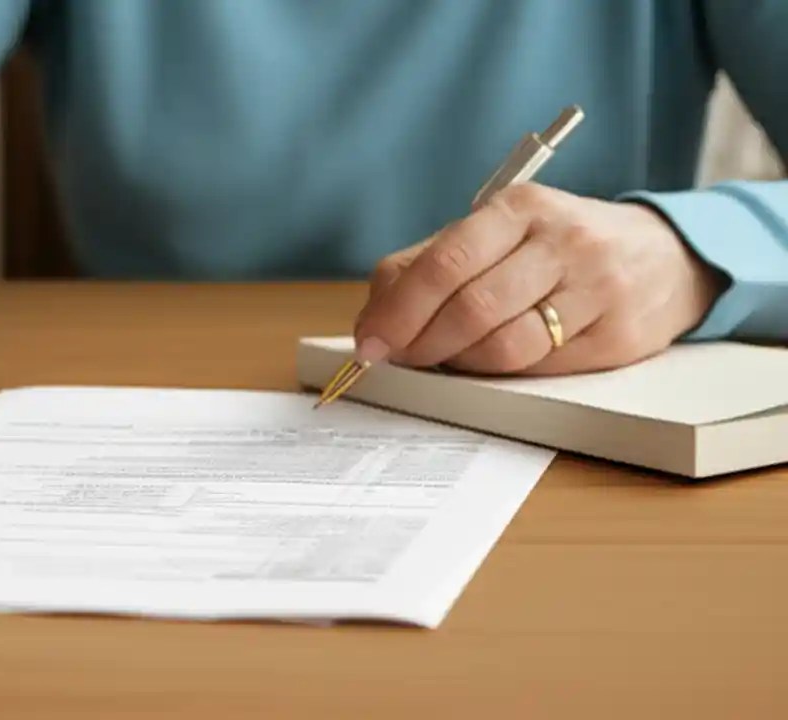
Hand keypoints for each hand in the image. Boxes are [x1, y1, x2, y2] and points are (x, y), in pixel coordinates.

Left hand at [352, 183, 723, 374]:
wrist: (666, 257)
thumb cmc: (558, 248)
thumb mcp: (498, 233)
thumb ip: (429, 264)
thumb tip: (373, 318)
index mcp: (521, 207)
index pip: (446, 263)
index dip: (399, 310)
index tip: (371, 342)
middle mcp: (563, 241)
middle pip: (471, 309)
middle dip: (422, 343)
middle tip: (400, 358)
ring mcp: (597, 289)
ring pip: (505, 346)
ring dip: (461, 362)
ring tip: (449, 357)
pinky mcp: (618, 336)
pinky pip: (541, 368)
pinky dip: (504, 372)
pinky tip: (495, 361)